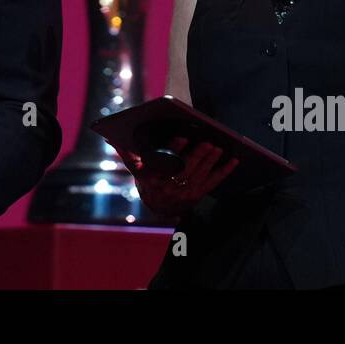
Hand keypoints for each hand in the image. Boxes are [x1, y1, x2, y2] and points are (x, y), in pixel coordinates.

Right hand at [116, 137, 238, 217]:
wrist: (159, 207)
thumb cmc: (147, 180)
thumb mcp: (135, 169)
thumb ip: (126, 152)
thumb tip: (110, 137)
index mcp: (151, 178)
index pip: (162, 162)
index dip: (173, 149)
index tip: (182, 136)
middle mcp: (167, 188)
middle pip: (184, 169)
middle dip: (197, 155)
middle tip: (208, 141)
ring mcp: (184, 193)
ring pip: (199, 175)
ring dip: (211, 161)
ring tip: (219, 147)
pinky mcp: (198, 195)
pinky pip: (213, 183)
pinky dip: (224, 171)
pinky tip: (234, 160)